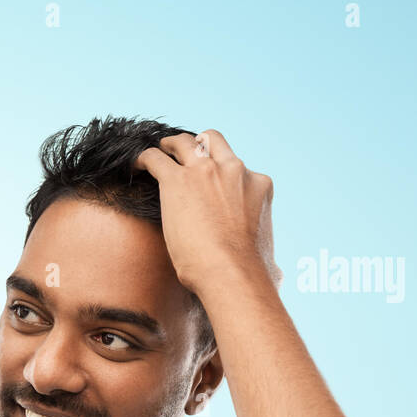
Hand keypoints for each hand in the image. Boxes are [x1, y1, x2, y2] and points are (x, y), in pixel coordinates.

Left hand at [134, 130, 282, 294]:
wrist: (231, 272)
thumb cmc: (249, 272)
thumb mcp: (270, 255)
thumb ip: (271, 257)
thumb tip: (278, 275)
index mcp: (258, 185)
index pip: (237, 169)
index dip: (221, 174)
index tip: (209, 183)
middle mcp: (234, 170)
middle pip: (213, 141)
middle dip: (197, 144)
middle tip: (181, 154)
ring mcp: (205, 172)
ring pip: (183, 143)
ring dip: (170, 145)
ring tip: (159, 152)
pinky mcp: (177, 181)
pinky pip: (155, 159)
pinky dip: (144, 159)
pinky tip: (137, 166)